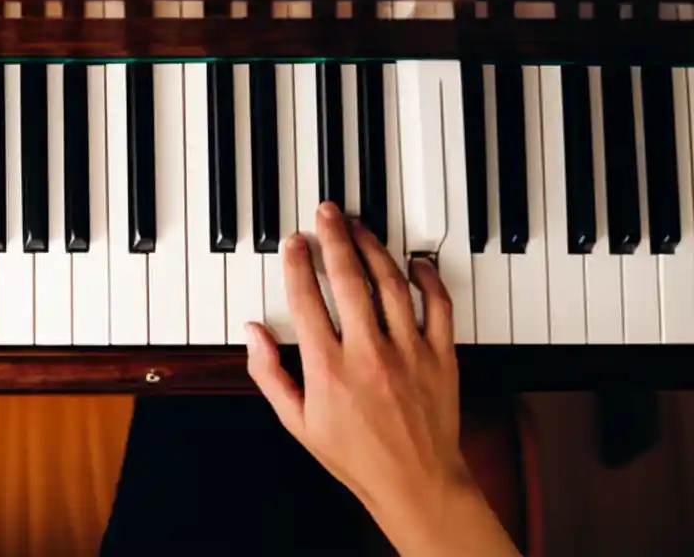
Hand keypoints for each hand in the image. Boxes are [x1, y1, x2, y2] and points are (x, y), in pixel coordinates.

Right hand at [244, 202, 517, 556]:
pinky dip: (427, 278)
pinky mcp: (441, 356)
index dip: (297, 264)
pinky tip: (413, 261)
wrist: (415, 482)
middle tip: (326, 213)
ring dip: (373, 248)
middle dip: (334, 239)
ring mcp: (408, 352)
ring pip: (391, 283)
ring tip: (359, 227)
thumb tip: (253, 332)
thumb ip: (269, 374)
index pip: (307, 300)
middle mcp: (368, 354)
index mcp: (328, 369)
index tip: (293, 242)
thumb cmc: (354, 456)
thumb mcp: (296, 422)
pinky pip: (438, 305)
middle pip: (349, 280)